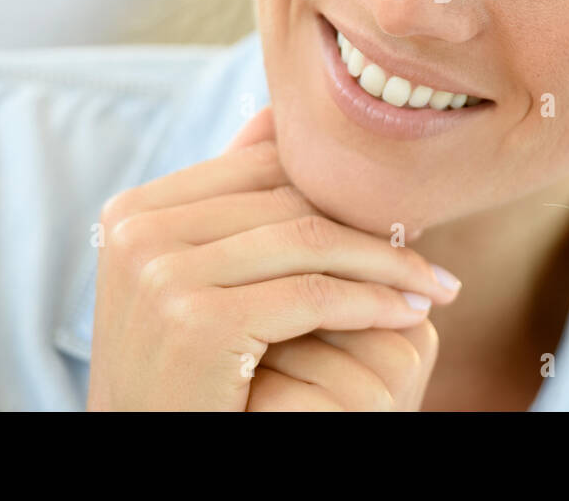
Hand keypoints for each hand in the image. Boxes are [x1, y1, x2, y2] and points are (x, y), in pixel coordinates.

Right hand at [85, 107, 458, 409]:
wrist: (151, 453)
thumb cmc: (184, 377)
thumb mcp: (193, 281)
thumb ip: (230, 206)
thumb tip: (276, 116)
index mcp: (134, 211)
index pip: (259, 170)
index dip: (335, 189)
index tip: (395, 216)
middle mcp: (138, 231)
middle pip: (285, 201)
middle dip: (368, 226)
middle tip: (428, 250)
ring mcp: (159, 272)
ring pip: (307, 241)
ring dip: (386, 264)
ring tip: (434, 285)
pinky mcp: (195, 319)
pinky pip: (311, 295)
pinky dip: (372, 302)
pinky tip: (408, 313)